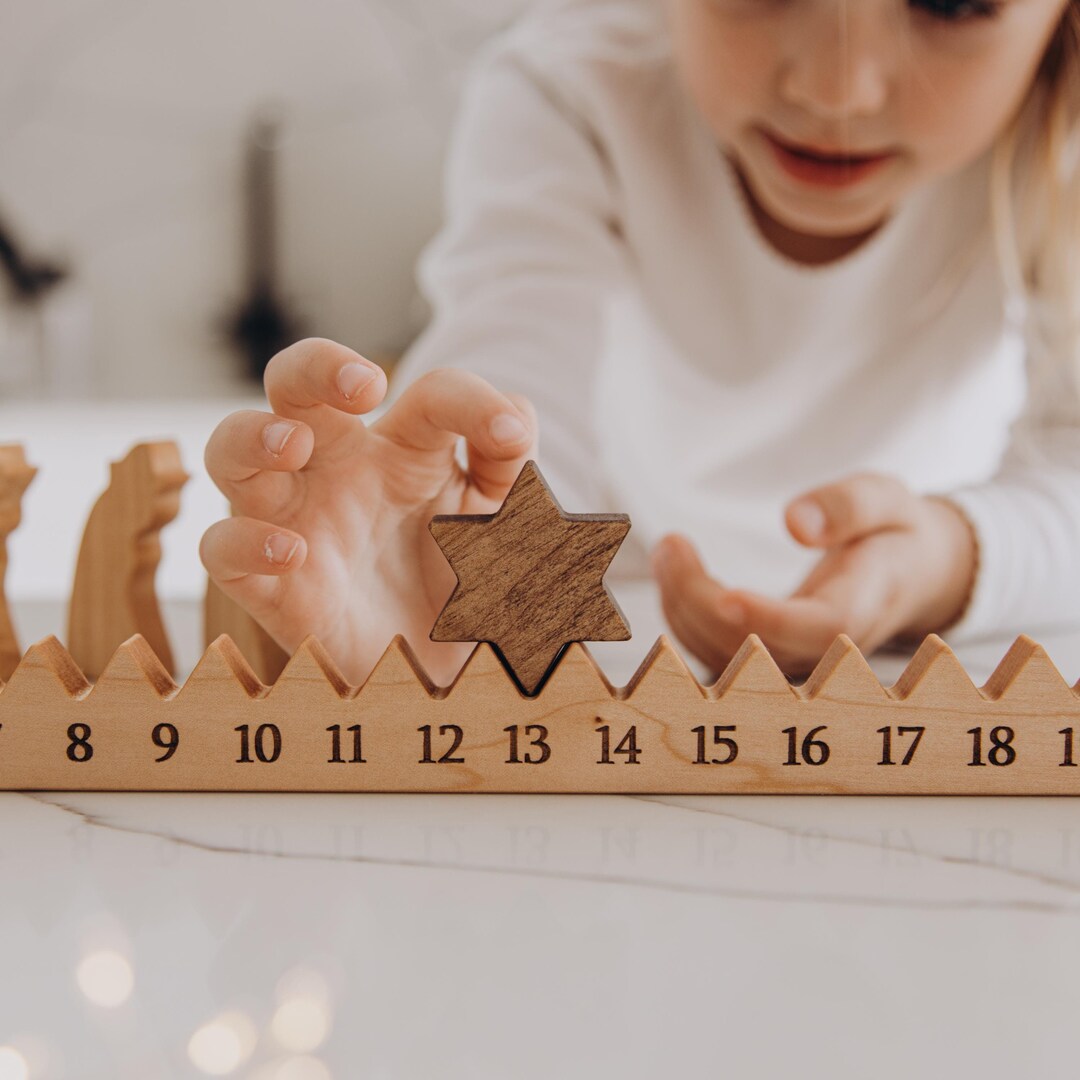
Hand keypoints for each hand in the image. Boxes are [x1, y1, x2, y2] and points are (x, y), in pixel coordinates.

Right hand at [200, 338, 536, 683]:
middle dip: (316, 367)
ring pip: (231, 450)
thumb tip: (513, 412)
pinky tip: (292, 552)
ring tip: (293, 447)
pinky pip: (222, 550)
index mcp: (407, 448)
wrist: (449, 673)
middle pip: (295, 383)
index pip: (429, 394)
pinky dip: (244, 542)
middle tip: (364, 387)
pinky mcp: (271, 584)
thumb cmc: (468, 583)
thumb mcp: (503, 521)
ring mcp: (298, 520)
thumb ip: (511, 463)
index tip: (509, 434)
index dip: (470, 401)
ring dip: (252, 437)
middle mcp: (342, 469)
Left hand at [651, 472, 977, 677]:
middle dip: (700, 600)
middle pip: (754, 648)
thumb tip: (795, 523)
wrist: (908, 576)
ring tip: (668, 549)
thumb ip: (849, 506)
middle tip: (671, 543)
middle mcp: (825, 647)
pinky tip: (673, 572)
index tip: (726, 595)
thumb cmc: (894, 533)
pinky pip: (714, 653)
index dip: (770, 620)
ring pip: (724, 657)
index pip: (819, 628)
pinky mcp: (767, 658)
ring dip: (682, 606)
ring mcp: (793, 660)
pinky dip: (683, 615)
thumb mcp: (890, 500)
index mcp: (864, 604)